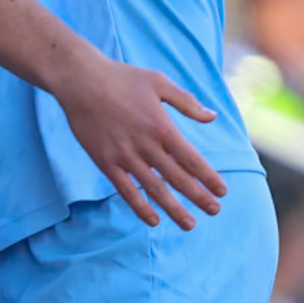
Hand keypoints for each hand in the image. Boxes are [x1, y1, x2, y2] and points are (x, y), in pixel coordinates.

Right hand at [55, 51, 226, 229]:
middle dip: (199, 197)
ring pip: (154, 190)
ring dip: (174, 209)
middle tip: (215, 211)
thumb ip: (187, 102)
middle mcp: (146, 146)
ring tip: (190, 224)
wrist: (80, 81)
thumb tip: (212, 116)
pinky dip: (140, 207)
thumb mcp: (159, 82)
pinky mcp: (106, 162)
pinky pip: (126, 190)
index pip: (191, 159)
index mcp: (162, 127)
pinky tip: (153, 220)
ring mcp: (124, 157)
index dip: (208, 177)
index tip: (222, 191)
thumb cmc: (122, 78)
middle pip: (178, 178)